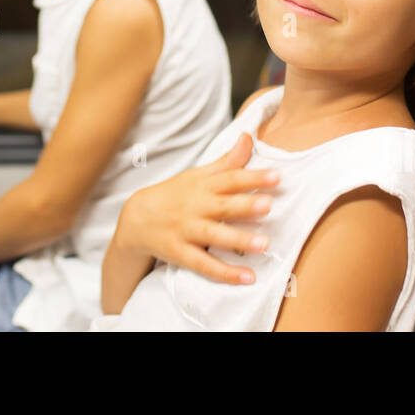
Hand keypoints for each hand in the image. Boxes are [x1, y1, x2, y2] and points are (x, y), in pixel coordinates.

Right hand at [119, 132, 279, 284]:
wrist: (136, 219)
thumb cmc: (175, 195)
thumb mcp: (198, 175)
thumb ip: (227, 161)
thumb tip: (248, 136)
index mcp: (203, 186)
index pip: (230, 179)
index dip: (253, 177)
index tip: (278, 176)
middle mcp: (195, 207)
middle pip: (222, 206)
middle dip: (245, 205)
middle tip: (269, 205)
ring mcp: (187, 231)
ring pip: (214, 236)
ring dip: (239, 240)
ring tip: (264, 244)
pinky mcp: (180, 253)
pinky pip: (203, 265)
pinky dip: (225, 273)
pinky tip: (248, 277)